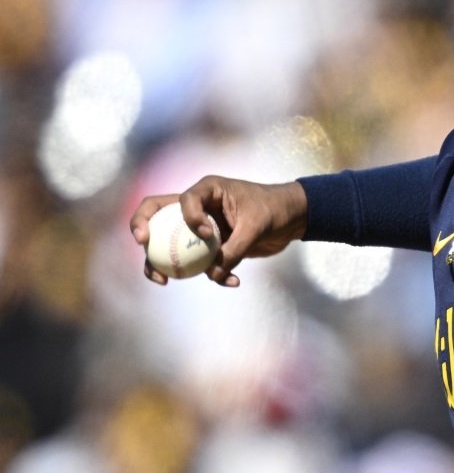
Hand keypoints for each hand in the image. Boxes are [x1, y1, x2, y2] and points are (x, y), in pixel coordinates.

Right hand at [129, 176, 308, 286]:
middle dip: (142, 229)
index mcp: (207, 191)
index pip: (182, 200)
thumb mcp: (257, 227)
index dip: (188, 218)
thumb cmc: (275, 210)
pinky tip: (233, 282)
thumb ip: (234, 249)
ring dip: (161, 263)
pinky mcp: (211, 246)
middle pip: (156, 214)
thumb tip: (213, 274)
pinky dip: (212, 274)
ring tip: (163, 280)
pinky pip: (200, 262)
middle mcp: (197, 207)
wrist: (292, 219)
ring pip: (169, 243)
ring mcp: (200, 227)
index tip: (207, 234)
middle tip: (143, 246)